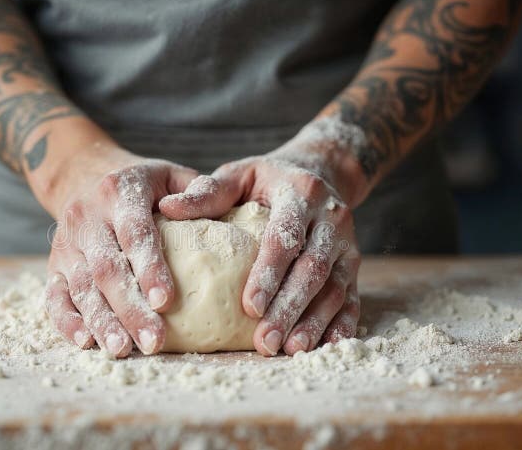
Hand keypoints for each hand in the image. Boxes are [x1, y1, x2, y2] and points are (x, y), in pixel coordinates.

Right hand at [36, 138, 198, 357]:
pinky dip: (67, 321)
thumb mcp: (172, 174)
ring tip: (123, 350)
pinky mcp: (55, 264)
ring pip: (81, 286)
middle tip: (154, 342)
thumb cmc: (145, 184)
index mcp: (119, 192)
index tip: (166, 302)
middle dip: (130, 308)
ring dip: (101, 321)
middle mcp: (87, 216)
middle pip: (107, 268)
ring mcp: (67, 242)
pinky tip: (86, 343)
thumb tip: (213, 209)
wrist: (84, 174)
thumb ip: (198, 190)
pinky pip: (54, 296)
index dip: (149, 268)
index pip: (134, 233)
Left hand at [159, 127, 366, 356]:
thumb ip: (208, 193)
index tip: (249, 305)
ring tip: (291, 350)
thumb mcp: (238, 175)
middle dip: (290, 307)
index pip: (285, 236)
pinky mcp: (353, 265)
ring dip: (314, 321)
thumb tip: (167, 207)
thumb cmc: (265, 180)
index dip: (269, 272)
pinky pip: (352, 297)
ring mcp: (346, 244)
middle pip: (313, 267)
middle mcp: (331, 217)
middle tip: (266, 341)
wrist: (319, 172)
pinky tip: (327, 346)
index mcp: (300, 192)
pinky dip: (343, 323)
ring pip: (335, 287)